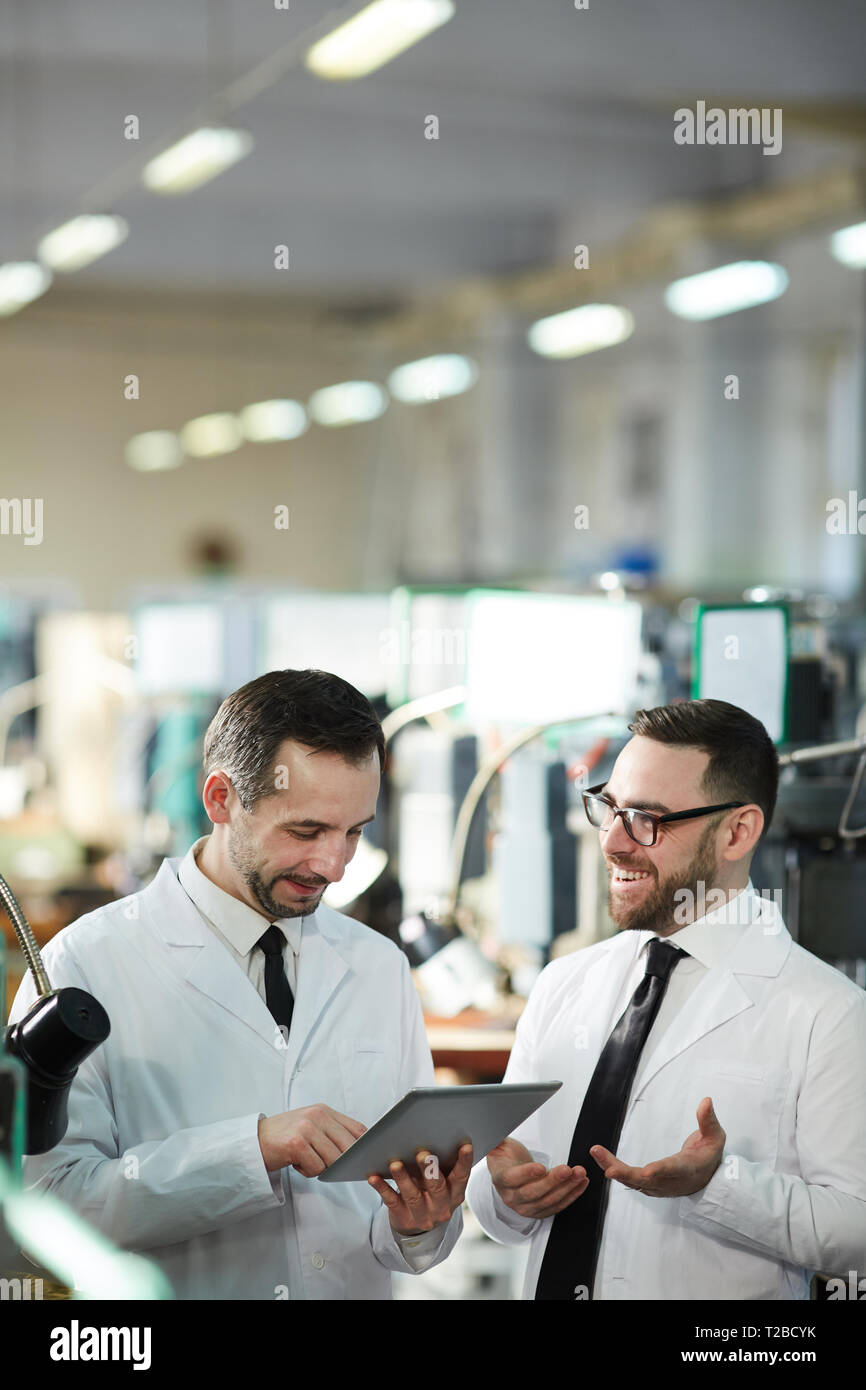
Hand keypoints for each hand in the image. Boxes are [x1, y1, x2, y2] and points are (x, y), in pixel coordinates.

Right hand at [257, 1105, 366, 1175]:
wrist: (254, 1141)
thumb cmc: (284, 1136)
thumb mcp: (311, 1126)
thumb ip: (332, 1133)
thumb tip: (359, 1151)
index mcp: (324, 1110)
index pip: (357, 1129)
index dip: (364, 1147)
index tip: (364, 1159)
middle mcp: (317, 1116)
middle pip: (348, 1147)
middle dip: (342, 1162)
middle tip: (325, 1164)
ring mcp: (307, 1128)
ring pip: (333, 1160)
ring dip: (320, 1167)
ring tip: (305, 1159)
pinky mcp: (296, 1143)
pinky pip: (316, 1168)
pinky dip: (307, 1171)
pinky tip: (295, 1162)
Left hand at [368, 1144, 473, 1235]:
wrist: (419, 1226)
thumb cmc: (430, 1191)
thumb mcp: (439, 1180)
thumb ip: (437, 1161)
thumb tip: (421, 1132)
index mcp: (455, 1193)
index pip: (461, 1176)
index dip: (464, 1162)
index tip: (465, 1145)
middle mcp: (442, 1206)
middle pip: (437, 1187)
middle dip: (429, 1170)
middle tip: (422, 1153)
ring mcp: (423, 1215)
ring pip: (413, 1195)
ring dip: (403, 1178)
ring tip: (395, 1163)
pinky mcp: (404, 1219)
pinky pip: (392, 1202)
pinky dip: (383, 1188)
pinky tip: (374, 1177)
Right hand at [487, 1136, 587, 1218]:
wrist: (509, 1174)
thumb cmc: (507, 1156)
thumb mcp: (498, 1145)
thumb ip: (496, 1136)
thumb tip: (491, 1125)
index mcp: (501, 1179)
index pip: (512, 1179)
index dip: (526, 1174)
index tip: (541, 1167)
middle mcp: (512, 1197)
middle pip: (533, 1192)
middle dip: (553, 1181)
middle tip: (567, 1169)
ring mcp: (526, 1207)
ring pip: (548, 1200)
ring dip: (567, 1187)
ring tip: (579, 1174)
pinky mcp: (540, 1212)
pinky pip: (558, 1206)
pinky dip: (572, 1195)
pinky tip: (581, 1183)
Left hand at [590, 1096, 725, 1196]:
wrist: (705, 1179)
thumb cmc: (709, 1155)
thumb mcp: (715, 1138)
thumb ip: (708, 1121)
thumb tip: (706, 1101)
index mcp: (687, 1169)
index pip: (673, 1170)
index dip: (661, 1171)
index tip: (647, 1171)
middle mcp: (670, 1181)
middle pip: (646, 1181)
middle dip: (626, 1174)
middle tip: (608, 1169)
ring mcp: (657, 1186)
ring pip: (633, 1180)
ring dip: (613, 1167)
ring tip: (596, 1151)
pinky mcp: (648, 1185)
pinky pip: (629, 1179)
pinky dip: (614, 1169)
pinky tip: (600, 1158)